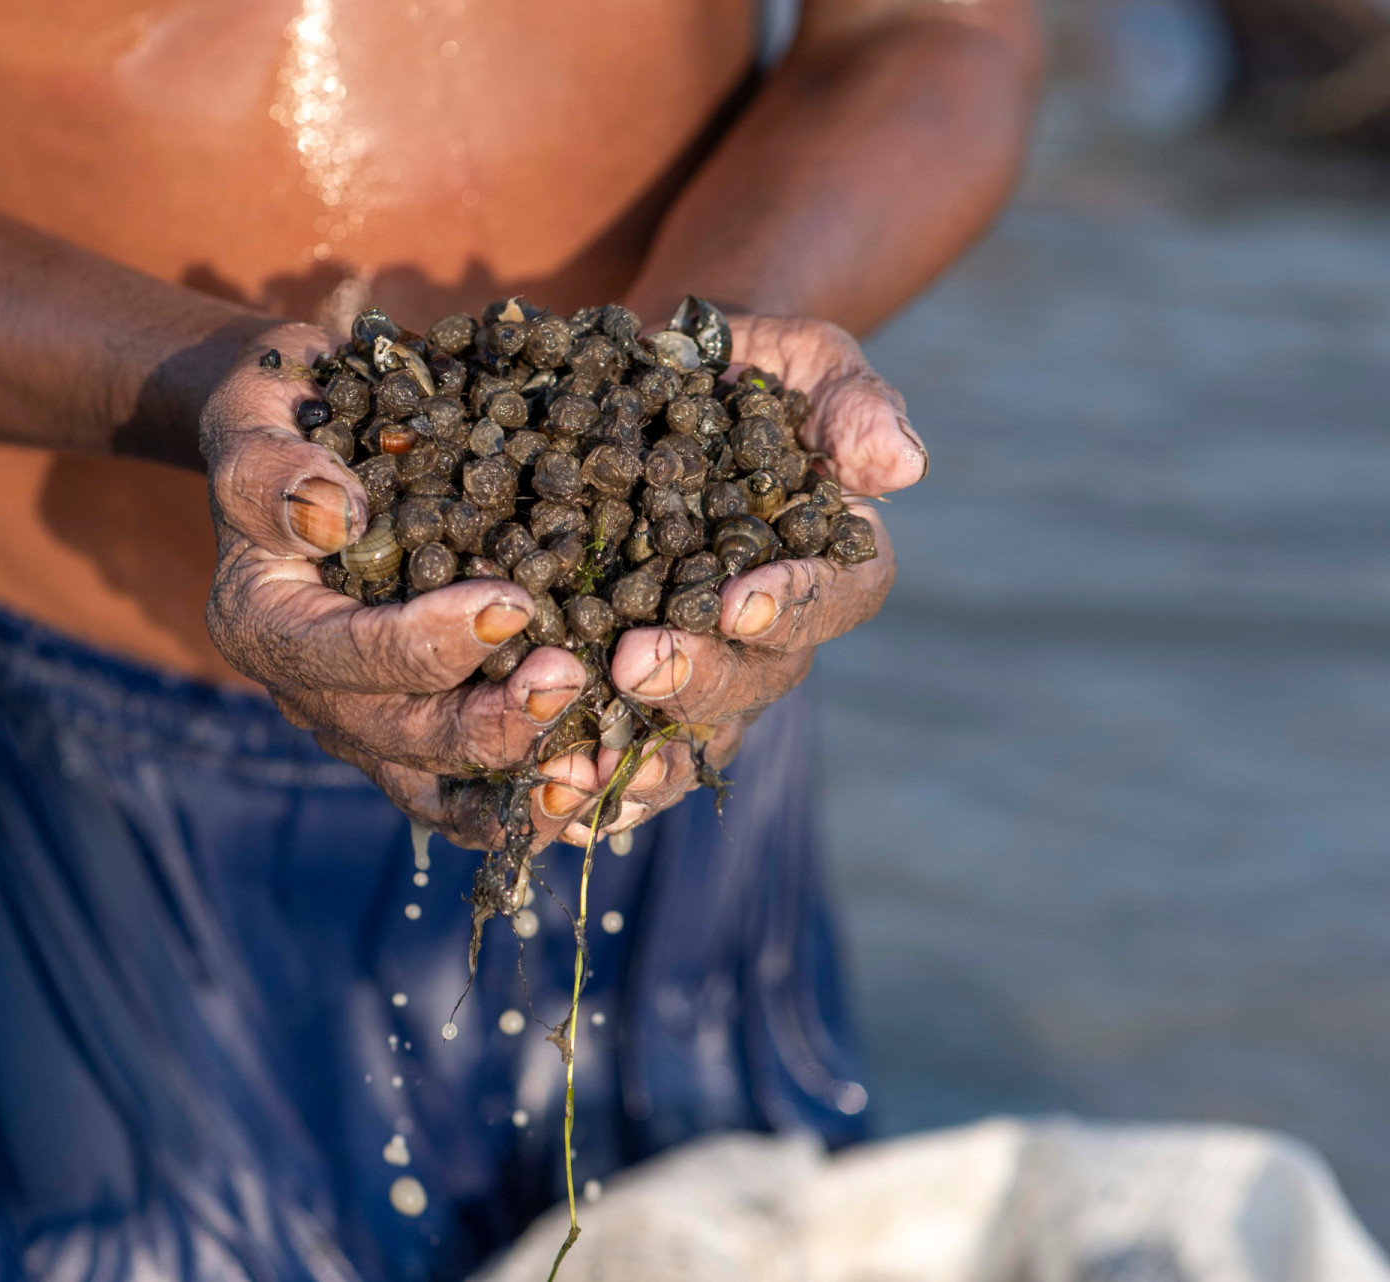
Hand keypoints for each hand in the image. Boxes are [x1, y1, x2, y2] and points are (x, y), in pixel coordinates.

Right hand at [201, 323, 597, 849]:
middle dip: (494, 721)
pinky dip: (524, 799)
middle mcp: (310, 694)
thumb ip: (271, 471)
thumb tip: (334, 515)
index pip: (351, 655)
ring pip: (441, 785)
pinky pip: (465, 789)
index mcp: (265, 627)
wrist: (301, 432)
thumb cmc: (281, 417)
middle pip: (405, 738)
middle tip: (573, 680)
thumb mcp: (254, 418)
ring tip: (597, 768)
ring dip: (521, 783)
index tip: (512, 604)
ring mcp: (363, 722)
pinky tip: (592, 788)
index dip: (432, 641)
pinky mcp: (411, 729)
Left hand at [556, 314, 926, 845]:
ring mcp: (702, 663)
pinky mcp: (625, 677)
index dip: (793, 605)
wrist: (656, 376)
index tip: (741, 601)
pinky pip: (621, 747)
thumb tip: (902, 468)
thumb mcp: (803, 357)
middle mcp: (775, 631)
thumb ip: (853, 405)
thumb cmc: (745, 363)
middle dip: (695, 677)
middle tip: (633, 664)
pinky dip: (592, 782)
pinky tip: (548, 799)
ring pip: (686, 731)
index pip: (835, 597)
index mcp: (834, 558)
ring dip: (637, 756)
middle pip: (755, 678)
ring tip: (580, 765)